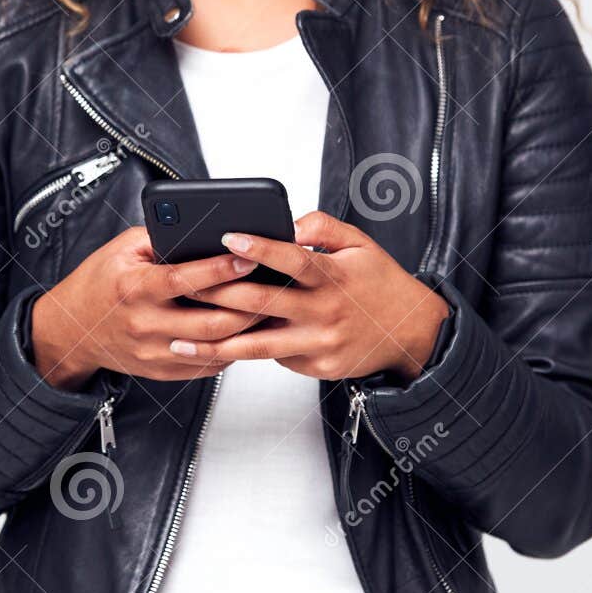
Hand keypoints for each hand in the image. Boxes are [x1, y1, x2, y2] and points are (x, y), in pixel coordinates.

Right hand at [30, 227, 263, 389]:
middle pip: (210, 322)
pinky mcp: (161, 371)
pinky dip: (229, 349)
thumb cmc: (100, 282)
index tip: (249, 257)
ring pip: (213, 347)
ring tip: (268, 311)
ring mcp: (154, 353)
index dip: (221, 269)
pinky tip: (244, 332)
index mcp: (135, 288)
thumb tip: (206, 231)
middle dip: (248, 306)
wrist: (72, 329)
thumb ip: (163, 238)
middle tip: (273, 289)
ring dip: (245, 331)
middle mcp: (145, 324)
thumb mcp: (124, 249)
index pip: (185, 280)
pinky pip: (205, 365)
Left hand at [166, 211, 449, 381]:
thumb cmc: (379, 283)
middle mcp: (325, 313)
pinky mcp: (317, 368)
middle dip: (219, 296)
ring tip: (181, 340)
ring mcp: (320, 345)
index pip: (293, 259)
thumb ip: (323, 228)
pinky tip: (219, 347)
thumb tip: (288, 224)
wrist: (410, 333)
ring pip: (259, 345)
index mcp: (334, 277)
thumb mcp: (360, 245)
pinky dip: (250, 350)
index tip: (228, 235)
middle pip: (263, 305)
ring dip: (216, 344)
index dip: (260, 247)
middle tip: (183, 288)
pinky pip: (277, 357)